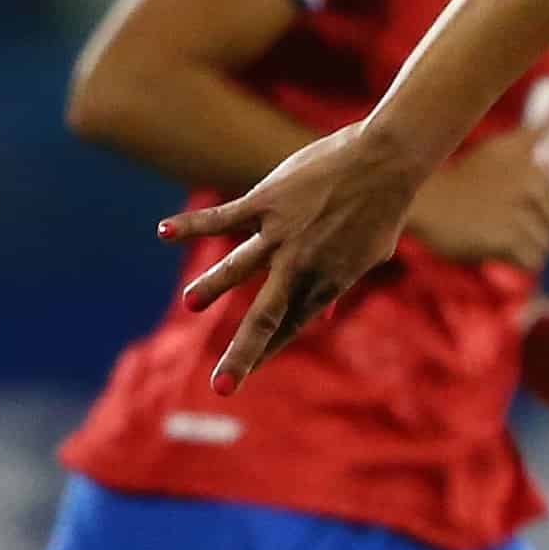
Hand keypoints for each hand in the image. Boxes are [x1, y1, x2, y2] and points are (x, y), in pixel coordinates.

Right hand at [162, 121, 426, 386]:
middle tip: (220, 387)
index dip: (263, 356)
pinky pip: (224, 216)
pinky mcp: (268, 202)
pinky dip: (192, 224)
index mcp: (325, 283)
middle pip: (266, 318)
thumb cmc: (379, 209)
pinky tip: (162, 232)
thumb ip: (339, 287)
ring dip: (214, 285)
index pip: (288, 329)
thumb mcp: (367, 257)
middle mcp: (301, 265)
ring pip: (240, 266)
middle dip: (242, 354)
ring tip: (191, 304)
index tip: (237, 382)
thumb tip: (324, 317)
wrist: (386, 162)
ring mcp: (283, 234)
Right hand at [403, 129, 548, 273]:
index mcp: (537, 166)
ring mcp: (520, 214)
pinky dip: (517, 259)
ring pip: (546, 244)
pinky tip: (495, 243)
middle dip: (541, 226)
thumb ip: (541, 129)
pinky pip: (533, 261)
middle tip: (509, 217)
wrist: (428, 202)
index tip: (540, 205)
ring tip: (498, 228)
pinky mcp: (506, 241)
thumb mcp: (507, 145)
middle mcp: (533, 187)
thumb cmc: (470, 175)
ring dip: (525, 243)